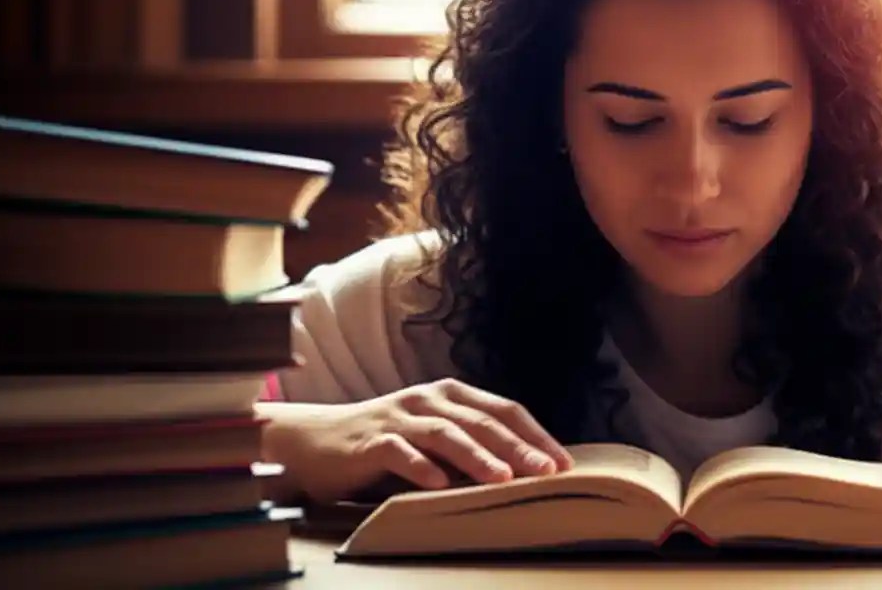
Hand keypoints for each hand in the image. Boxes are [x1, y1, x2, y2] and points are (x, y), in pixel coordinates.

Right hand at [261, 379, 573, 502]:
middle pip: (481, 421)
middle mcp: (428, 399)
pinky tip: (440, 485)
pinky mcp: (370, 440)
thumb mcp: (434, 439)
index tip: (564, 462)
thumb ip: (470, 447)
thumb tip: (525, 470)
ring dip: (476, 456)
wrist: (317, 440)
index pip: (503, 409)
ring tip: (503, 478)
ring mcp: (399, 417)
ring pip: (445, 434)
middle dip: (517, 446)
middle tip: (546, 471)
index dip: (535, 434)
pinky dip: (420, 467)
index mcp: (451, 395)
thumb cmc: (387, 442)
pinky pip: (399, 452)